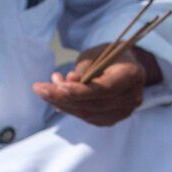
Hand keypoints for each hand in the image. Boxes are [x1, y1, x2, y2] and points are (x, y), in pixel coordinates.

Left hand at [32, 46, 158, 126]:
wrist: (123, 65)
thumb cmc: (108, 54)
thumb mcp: (96, 53)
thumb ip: (84, 67)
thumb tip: (69, 81)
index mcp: (132, 75)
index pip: (104, 88)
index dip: (80, 91)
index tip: (58, 87)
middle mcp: (132, 97)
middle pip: (93, 104)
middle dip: (62, 97)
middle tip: (39, 88)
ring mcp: (123, 111)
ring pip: (87, 113)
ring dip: (62, 103)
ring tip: (46, 89)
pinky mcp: (112, 119)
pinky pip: (88, 118)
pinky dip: (70, 109)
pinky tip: (55, 100)